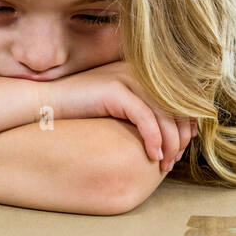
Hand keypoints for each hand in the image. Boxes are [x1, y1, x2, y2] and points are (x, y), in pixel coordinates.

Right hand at [40, 60, 197, 173]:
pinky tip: (153, 155)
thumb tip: (180, 133)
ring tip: (164, 164)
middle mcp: (139, 71)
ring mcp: (127, 77)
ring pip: (164, 114)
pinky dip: (153, 139)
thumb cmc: (84, 111)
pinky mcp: (115, 90)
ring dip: (170, 143)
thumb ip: (147, 113)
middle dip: (180, 137)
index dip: (187, 123)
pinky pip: (145, 118)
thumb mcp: (120, 109)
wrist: (48, 103)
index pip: (180, 97)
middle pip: (176, 106)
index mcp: (144, 72)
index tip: (182, 148)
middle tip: (174, 161)